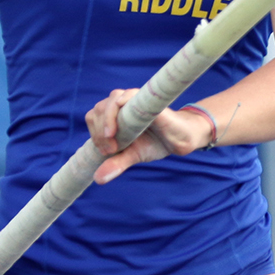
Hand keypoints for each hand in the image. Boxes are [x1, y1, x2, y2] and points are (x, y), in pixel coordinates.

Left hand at [85, 88, 214, 183]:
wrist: (180, 140)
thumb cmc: (155, 144)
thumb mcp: (132, 155)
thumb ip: (115, 164)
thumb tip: (97, 179)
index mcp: (116, 114)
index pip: (94, 116)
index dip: (94, 133)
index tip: (105, 151)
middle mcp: (124, 103)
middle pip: (99, 108)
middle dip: (98, 130)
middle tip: (110, 149)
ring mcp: (136, 99)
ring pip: (111, 100)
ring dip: (106, 120)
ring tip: (112, 140)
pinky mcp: (148, 100)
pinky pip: (129, 95)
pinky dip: (119, 108)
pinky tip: (119, 128)